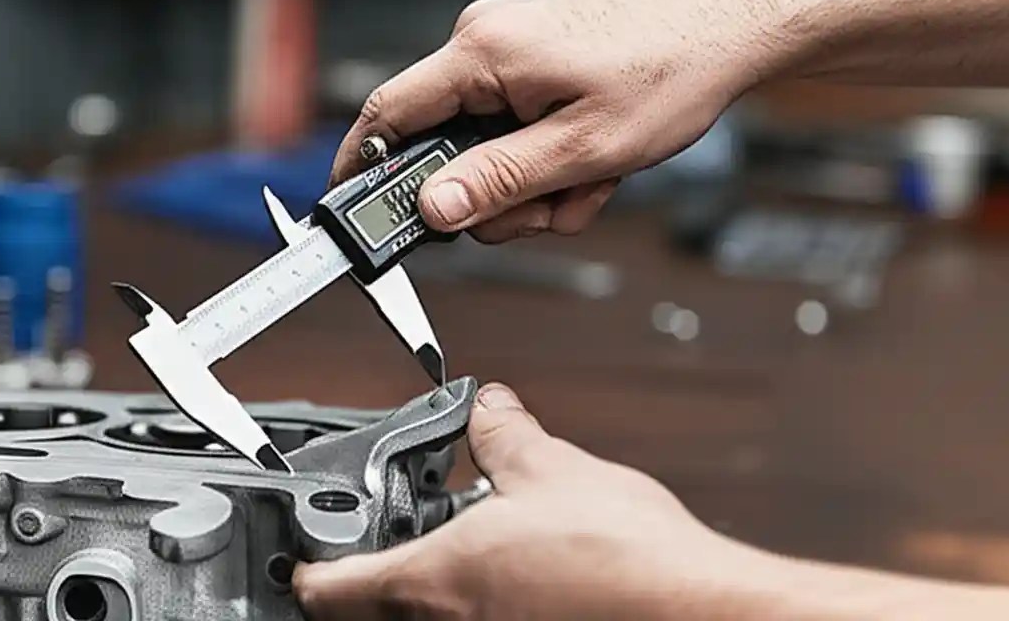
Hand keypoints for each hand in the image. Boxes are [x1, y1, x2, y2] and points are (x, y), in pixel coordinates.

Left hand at [294, 383, 782, 620]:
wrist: (698, 616)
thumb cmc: (629, 564)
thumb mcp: (551, 470)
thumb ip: (503, 434)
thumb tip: (490, 408)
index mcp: (434, 583)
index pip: (325, 590)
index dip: (310, 563)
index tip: (315, 547)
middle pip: (364, 614)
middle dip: (370, 575)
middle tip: (392, 537)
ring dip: (429, 589)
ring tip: (465, 549)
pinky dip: (475, 603)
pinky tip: (518, 580)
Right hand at [329, 0, 781, 242]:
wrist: (731, 29)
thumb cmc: (671, 70)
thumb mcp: (581, 149)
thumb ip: (498, 182)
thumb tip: (433, 208)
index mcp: (483, 52)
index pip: (387, 113)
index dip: (361, 168)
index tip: (351, 211)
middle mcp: (487, 42)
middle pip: (446, 147)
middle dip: (497, 195)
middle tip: (548, 207)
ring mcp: (514, 50)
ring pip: (490, 148)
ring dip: (536, 184)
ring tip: (590, 179)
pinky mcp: (537, 62)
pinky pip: (519, 130)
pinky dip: (553, 160)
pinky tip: (596, 164)